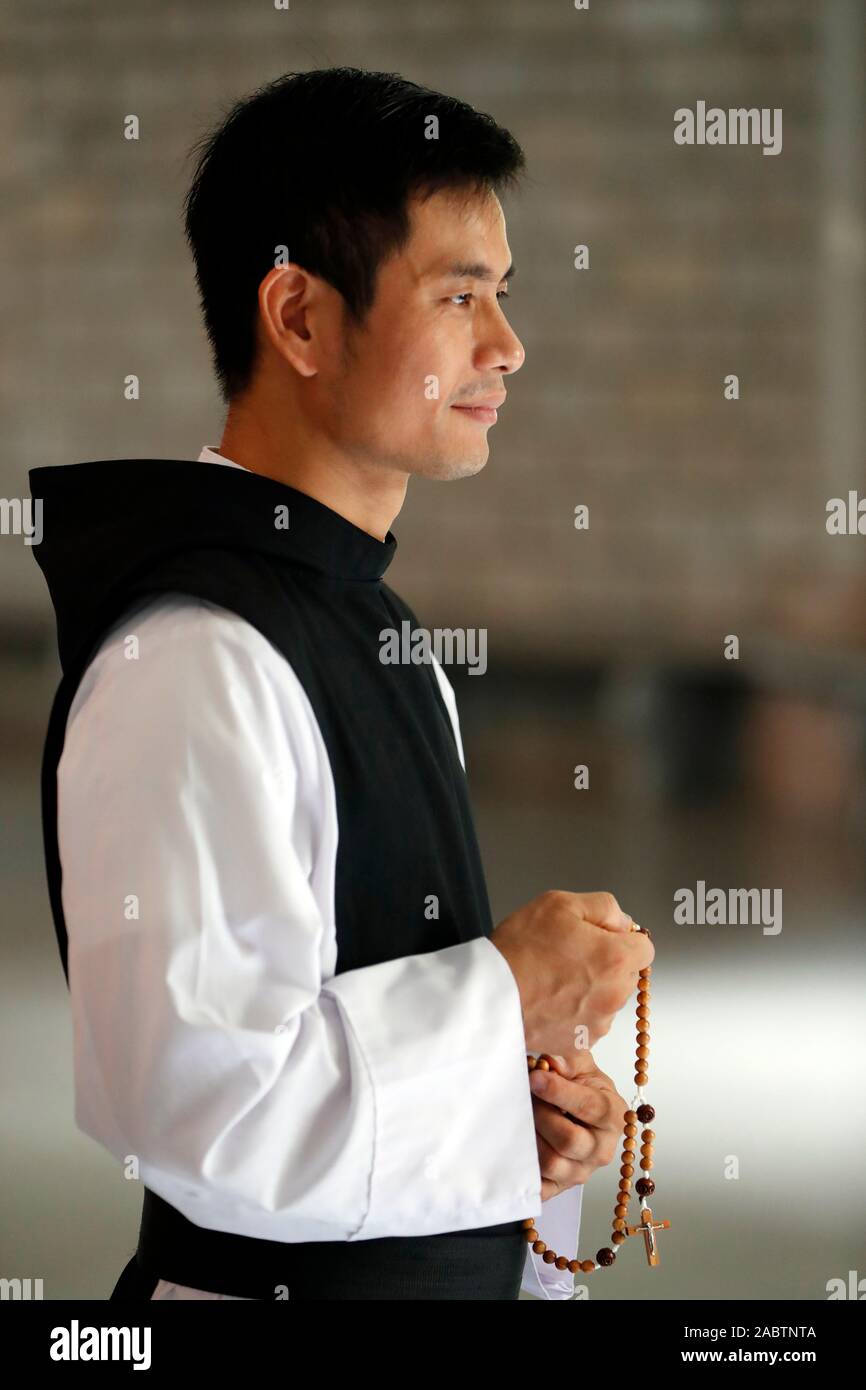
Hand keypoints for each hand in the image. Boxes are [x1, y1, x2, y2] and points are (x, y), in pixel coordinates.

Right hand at [489, 890, 652, 1053]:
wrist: (488, 996)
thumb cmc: (520, 949)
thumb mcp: (560, 903)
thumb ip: (604, 907)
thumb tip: (622, 923)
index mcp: (616, 959)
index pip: (644, 948)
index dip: (621, 939)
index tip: (597, 938)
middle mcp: (614, 996)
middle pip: (626, 975)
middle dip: (607, 964)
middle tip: (569, 956)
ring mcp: (598, 1023)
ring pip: (607, 1000)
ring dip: (591, 990)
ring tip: (554, 979)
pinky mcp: (579, 1043)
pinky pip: (588, 1023)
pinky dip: (575, 1013)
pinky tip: (550, 1000)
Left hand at [528, 1050, 627, 1200]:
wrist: (582, 1114)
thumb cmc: (584, 1088)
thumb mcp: (583, 1066)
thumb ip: (569, 1060)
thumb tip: (551, 1063)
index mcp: (612, 1116)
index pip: (590, 1107)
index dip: (559, 1091)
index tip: (534, 1076)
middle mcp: (601, 1149)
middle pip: (569, 1140)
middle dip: (541, 1114)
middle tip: (526, 1096)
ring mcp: (581, 1172)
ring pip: (551, 1162)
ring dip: (530, 1136)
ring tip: (521, 1115)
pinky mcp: (560, 1187)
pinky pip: (539, 1187)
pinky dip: (524, 1170)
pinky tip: (515, 1144)